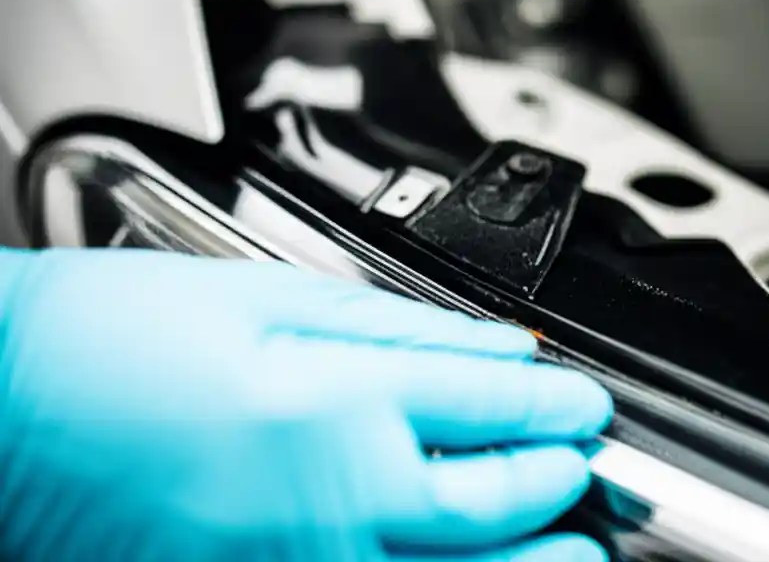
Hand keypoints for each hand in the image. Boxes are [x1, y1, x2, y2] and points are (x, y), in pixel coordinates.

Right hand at [0, 249, 611, 560]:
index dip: (562, 409)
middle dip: (565, 494)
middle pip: (499, 513)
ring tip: (573, 552)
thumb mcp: (262, 302)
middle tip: (594, 478)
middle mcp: (334, 513)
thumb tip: (498, 347)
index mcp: (341, 411)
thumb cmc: (104, 350)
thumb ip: (399, 328)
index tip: (586, 408)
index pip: (500, 412)